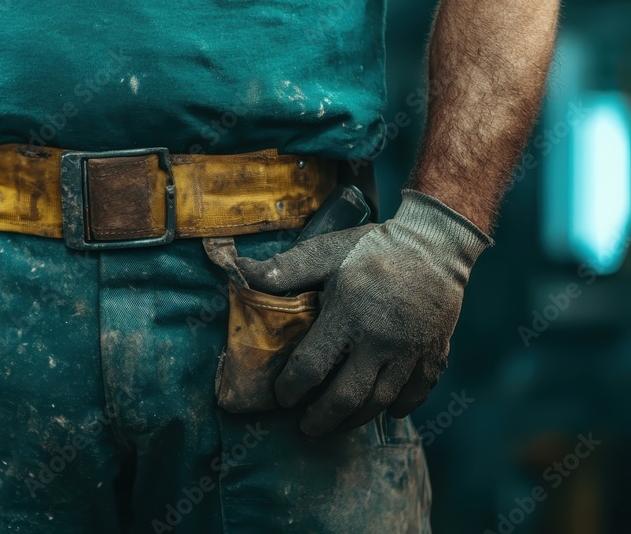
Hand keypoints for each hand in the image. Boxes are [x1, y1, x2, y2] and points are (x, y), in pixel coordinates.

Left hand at [236, 190, 490, 435]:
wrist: (436, 244)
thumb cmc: (372, 248)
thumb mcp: (324, 253)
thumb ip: (281, 270)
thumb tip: (236, 271)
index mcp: (348, 317)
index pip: (310, 367)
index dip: (291, 388)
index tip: (282, 397)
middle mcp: (380, 341)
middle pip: (346, 397)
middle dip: (321, 418)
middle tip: (306, 427)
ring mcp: (410, 351)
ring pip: (380, 402)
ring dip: (355, 419)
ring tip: (336, 424)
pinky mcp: (434, 353)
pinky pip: (417, 393)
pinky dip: (399, 407)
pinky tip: (386, 411)